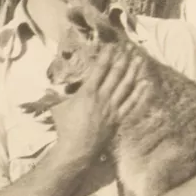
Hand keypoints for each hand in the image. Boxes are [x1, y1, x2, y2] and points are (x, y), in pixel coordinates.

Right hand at [49, 45, 149, 159]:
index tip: (113, 45)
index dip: (107, 56)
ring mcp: (113, 109)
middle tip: (130, 48)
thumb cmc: (64, 128)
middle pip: (116, 74)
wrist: (76, 150)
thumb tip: (49, 82)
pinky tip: (146, 84)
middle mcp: (102, 98)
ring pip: (126, 87)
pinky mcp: (118, 119)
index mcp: (87, 92)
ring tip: (140, 59)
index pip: (100, 69)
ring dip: (134, 72)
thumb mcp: (57, 106)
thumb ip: (57, 93)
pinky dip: (140, 94)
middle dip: (123, 59)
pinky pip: (132, 104)